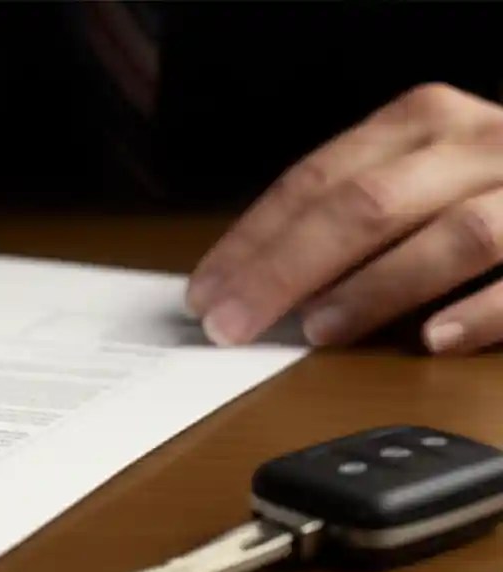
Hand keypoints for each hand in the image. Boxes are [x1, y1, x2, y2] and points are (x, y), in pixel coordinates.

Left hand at [186, 82, 502, 353]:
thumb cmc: (491, 186)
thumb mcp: (418, 175)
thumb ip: (352, 214)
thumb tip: (253, 279)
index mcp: (420, 123)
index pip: (314, 181)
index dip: (252, 241)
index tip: (205, 294)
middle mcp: (476, 142)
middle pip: (365, 205)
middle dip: (286, 271)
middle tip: (234, 324)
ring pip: (453, 234)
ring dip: (378, 287)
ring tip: (320, 331)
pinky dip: (483, 311)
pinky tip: (434, 340)